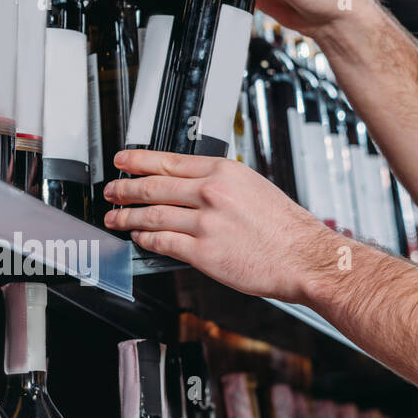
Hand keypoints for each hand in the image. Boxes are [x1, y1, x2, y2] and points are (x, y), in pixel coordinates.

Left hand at [103, 149, 341, 304]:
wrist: (304, 256)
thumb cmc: (286, 227)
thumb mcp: (255, 188)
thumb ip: (223, 185)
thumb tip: (192, 187)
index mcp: (226, 173)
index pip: (170, 161)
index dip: (139, 161)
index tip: (124, 161)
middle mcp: (212, 193)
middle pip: (154, 186)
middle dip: (125, 189)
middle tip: (112, 190)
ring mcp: (205, 223)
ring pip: (152, 216)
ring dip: (128, 217)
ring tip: (116, 218)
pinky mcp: (202, 252)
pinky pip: (162, 242)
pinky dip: (145, 240)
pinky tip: (139, 239)